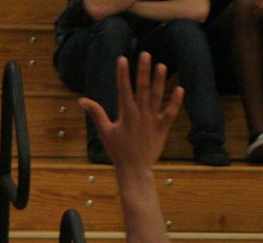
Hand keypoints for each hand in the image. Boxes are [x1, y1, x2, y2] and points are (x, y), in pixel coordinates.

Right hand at [79, 54, 181, 173]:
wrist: (135, 168)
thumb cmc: (118, 151)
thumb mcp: (104, 131)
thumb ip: (96, 113)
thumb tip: (82, 99)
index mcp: (126, 114)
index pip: (124, 89)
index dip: (123, 73)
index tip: (123, 58)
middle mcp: (141, 114)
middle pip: (143, 88)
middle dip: (144, 70)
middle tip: (146, 54)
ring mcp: (153, 121)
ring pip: (158, 97)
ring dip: (160, 81)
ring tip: (162, 65)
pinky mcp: (163, 128)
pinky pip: (171, 113)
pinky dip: (175, 102)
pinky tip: (180, 89)